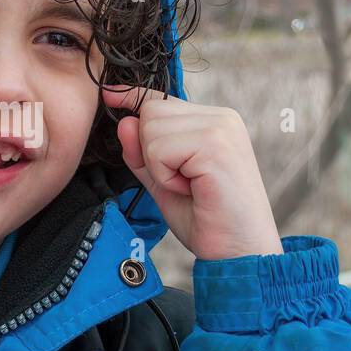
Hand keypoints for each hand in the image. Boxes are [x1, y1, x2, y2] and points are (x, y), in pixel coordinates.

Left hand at [102, 85, 282, 261]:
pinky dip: (165, 176)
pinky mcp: (215, 145)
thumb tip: (124, 121)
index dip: (133, 99)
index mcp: (214, 122)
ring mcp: (220, 127)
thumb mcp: (164, 182)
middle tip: (182, 182)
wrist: (240, 252)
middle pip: (151, 112)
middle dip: (151, 152)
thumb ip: (143, 153)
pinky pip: (159, 150)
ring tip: (189, 187)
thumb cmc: (208, 221)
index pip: (162, 100)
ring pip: (151, 128)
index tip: (110, 97)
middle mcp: (221, 117)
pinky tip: (192, 189)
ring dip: (158, 167)